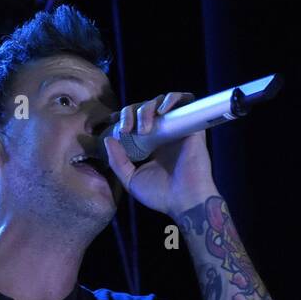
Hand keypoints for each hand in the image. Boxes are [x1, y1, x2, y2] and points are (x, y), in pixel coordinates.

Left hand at [103, 91, 218, 217]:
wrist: (185, 201)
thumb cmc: (160, 195)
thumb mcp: (130, 179)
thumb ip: (117, 161)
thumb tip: (108, 139)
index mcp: (151, 144)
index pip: (135, 120)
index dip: (124, 116)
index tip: (113, 123)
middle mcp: (164, 133)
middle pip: (145, 108)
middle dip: (131, 112)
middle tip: (126, 129)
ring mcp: (178, 128)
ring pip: (161, 101)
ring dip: (148, 108)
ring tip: (143, 127)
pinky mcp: (192, 125)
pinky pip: (185, 100)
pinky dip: (172, 99)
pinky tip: (161, 111)